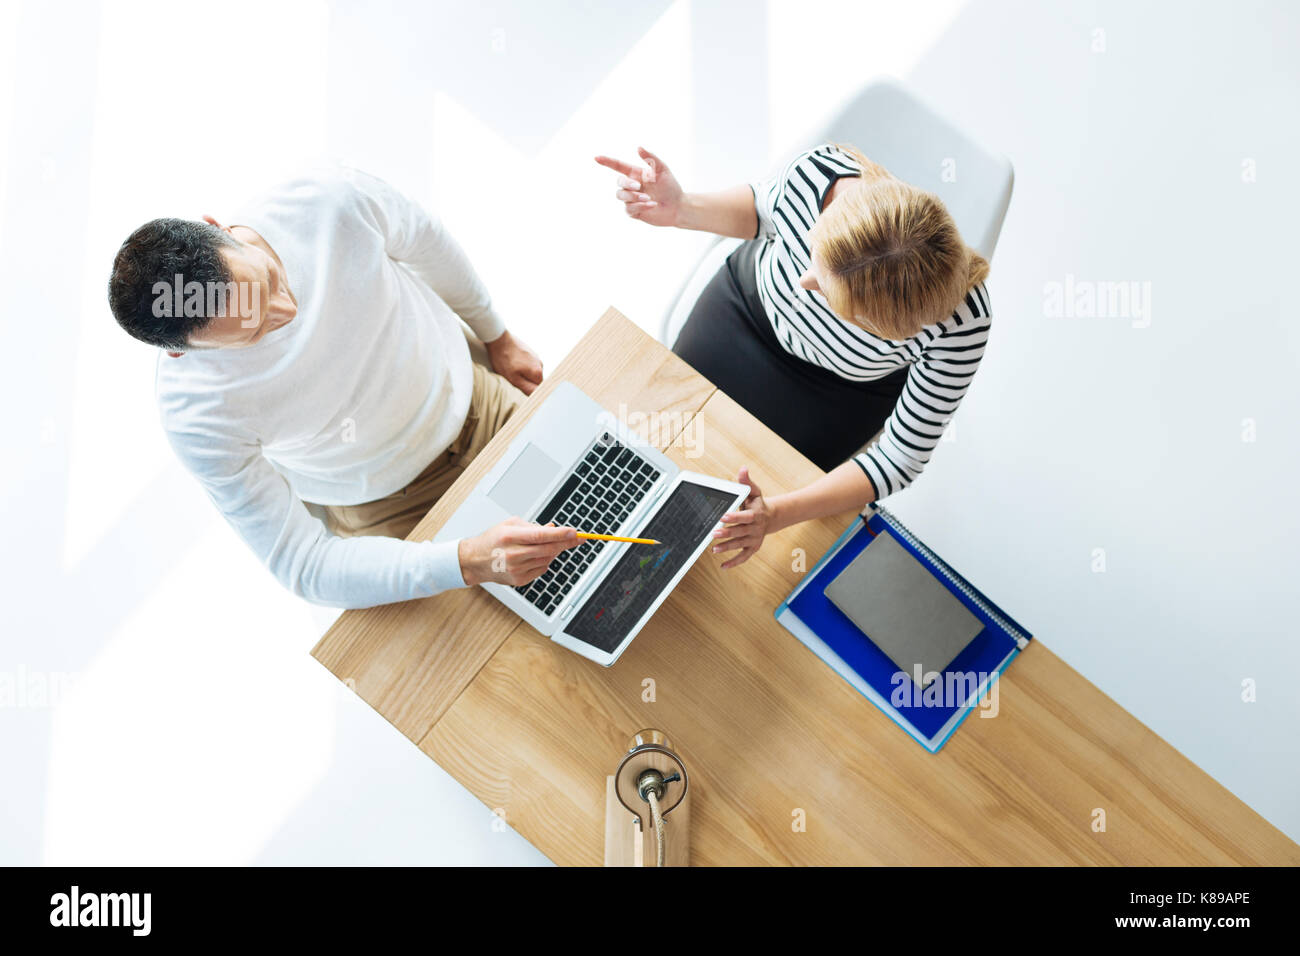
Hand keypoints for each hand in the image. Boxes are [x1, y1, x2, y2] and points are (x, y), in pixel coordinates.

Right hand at [458, 518, 578, 586]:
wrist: (475, 561)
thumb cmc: (493, 540)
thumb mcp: (510, 525)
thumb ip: (533, 526)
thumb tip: (553, 528)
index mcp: (510, 537)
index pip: (541, 535)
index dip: (560, 534)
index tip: (574, 532)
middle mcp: (513, 554)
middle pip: (548, 549)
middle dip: (566, 543)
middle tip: (579, 538)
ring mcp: (516, 569)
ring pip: (547, 559)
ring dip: (554, 551)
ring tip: (549, 544)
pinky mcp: (519, 580)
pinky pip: (542, 569)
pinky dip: (544, 561)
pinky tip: (535, 556)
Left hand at [484, 330, 543, 394]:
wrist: (498, 339)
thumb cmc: (504, 359)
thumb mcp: (514, 379)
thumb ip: (528, 389)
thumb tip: (538, 396)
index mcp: (538, 372)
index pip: (539, 389)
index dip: (529, 391)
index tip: (520, 387)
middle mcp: (540, 364)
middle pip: (535, 381)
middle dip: (525, 381)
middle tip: (513, 378)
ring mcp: (535, 356)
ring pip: (531, 372)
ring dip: (522, 373)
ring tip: (510, 368)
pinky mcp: (529, 351)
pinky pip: (527, 364)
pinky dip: (521, 365)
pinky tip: (511, 362)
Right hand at [593, 147, 683, 226]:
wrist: (678, 207)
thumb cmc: (671, 187)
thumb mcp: (663, 169)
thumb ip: (650, 158)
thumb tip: (638, 147)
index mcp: (636, 174)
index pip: (617, 166)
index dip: (607, 162)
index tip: (596, 158)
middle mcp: (632, 186)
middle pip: (619, 182)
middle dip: (627, 184)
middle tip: (639, 186)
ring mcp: (631, 199)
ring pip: (621, 196)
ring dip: (633, 197)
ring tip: (648, 198)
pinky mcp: (634, 212)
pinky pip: (629, 209)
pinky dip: (640, 206)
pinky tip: (652, 205)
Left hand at [711, 467, 772, 569]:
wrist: (771, 517)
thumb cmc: (757, 503)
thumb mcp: (753, 491)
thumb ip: (746, 482)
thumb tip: (743, 469)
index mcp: (755, 514)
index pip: (745, 516)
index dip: (734, 517)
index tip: (723, 516)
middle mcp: (756, 528)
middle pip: (740, 531)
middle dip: (727, 533)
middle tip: (713, 533)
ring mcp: (754, 539)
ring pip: (740, 545)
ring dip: (727, 547)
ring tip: (714, 549)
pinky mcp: (753, 548)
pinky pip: (744, 557)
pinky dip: (734, 562)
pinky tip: (723, 566)